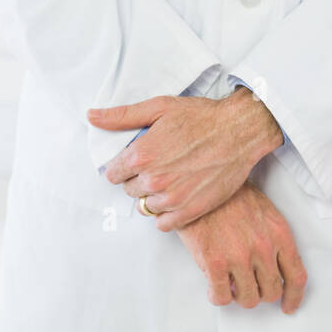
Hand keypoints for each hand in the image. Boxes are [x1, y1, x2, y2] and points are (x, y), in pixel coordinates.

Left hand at [87, 86, 283, 230]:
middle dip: (139, 178)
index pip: (114, 174)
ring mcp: (172, 198)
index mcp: (141, 155)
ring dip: (153, 196)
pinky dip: (166, 214)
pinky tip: (176, 197)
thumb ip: (122, 116)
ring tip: (171, 179)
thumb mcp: (159, 108)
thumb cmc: (201, 117)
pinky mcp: (190, 211)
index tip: (138, 160)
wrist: (239, 131)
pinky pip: (162, 224)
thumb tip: (92, 117)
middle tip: (159, 165)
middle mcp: (153, 180)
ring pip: (146, 207)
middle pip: (130, 190)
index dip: (124, 166)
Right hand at [176, 180, 307, 313]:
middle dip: (261, 292)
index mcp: (279, 234)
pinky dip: (218, 296)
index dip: (294, 297)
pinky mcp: (215, 263)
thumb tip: (273, 269)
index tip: (288, 306)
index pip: (297, 276)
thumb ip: (273, 240)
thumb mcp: (264, 212)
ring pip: (249, 299)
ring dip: (240, 295)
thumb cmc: (230, 196)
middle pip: (272, 292)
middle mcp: (263, 248)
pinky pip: (222, 297)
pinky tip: (215, 286)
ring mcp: (239, 257)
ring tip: (231, 283)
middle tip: (250, 285)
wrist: (199, 183)